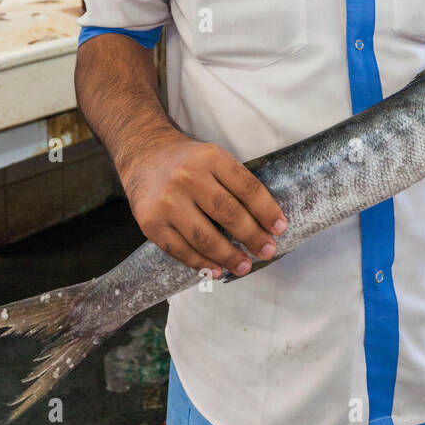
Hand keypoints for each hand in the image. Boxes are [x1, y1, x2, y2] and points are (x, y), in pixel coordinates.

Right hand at [121, 130, 286, 278]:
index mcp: (210, 158)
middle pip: (228, 214)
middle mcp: (187, 178)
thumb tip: (265, 221)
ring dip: (229, 256)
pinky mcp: (150, 223)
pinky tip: (217, 269)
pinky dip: (201, 263)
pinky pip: (180, 250)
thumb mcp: (213, 157)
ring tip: (245, 265)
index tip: (280, 228)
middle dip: (252, 237)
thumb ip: (235, 183)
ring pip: (205, 238)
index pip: (246, 188)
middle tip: (267, 251)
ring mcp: (167, 202)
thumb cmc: (187, 162)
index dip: (266, 211)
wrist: (144, 155)